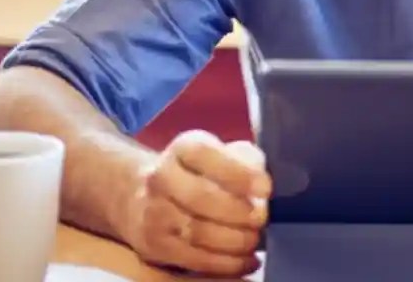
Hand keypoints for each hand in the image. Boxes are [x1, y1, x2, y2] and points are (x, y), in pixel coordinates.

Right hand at [122, 130, 271, 276]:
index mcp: (183, 148)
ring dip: (235, 241)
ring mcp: (154, 213)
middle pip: (201, 197)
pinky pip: (195, 259)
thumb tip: (262, 188)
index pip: (205, 154)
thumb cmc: (202, 173)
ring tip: (255, 240)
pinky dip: (227, 264)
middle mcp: (161, 177)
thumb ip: (247, 162)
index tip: (265, 189)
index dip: (238, 173)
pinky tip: (247, 260)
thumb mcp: (224, 154)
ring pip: (198, 232)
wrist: (146, 196)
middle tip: (262, 219)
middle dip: (239, 212)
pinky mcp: (155, 246)